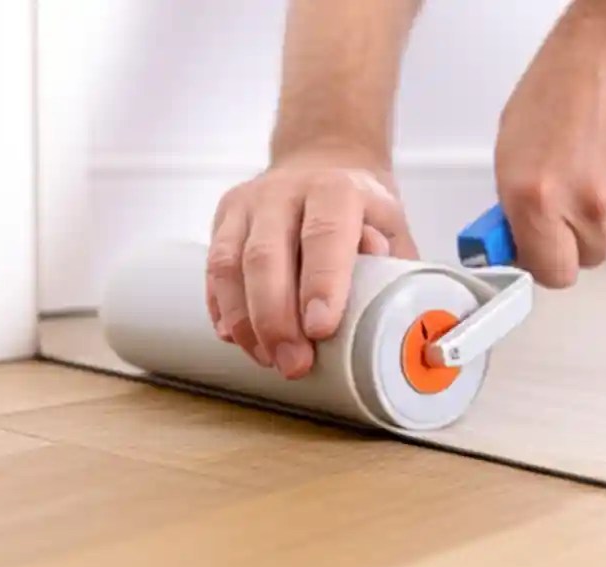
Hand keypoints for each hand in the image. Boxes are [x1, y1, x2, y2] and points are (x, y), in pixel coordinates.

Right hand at [206, 146, 416, 378]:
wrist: (323, 163)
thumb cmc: (362, 208)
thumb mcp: (391, 226)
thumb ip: (391, 264)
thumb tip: (387, 307)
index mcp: (335, 189)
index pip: (323, 235)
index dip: (320, 284)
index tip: (320, 330)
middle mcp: (285, 191)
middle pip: (266, 256)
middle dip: (276, 319)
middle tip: (292, 364)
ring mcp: (248, 204)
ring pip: (229, 265)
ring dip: (246, 321)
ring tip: (267, 359)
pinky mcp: (224, 219)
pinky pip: (213, 270)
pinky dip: (223, 309)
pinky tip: (237, 338)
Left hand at [495, 20, 605, 287]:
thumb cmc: (555, 95)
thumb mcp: (510, 155)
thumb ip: (516, 209)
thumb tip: (519, 244)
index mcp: (536, 201)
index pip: (551, 273)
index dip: (546, 263)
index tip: (541, 251)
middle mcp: (582, 207)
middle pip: (585, 259)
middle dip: (572, 240)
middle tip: (564, 205)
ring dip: (599, 217)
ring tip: (589, 171)